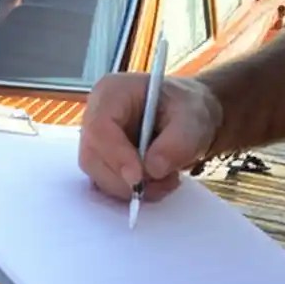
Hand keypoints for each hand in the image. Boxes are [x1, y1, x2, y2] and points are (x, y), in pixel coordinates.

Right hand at [79, 73, 222, 200]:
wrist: (188, 118)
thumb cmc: (187, 109)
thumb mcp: (193, 118)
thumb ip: (176, 142)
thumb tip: (153, 170)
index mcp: (111, 92)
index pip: (99, 128)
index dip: (116, 155)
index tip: (139, 179)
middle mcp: (94, 115)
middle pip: (92, 156)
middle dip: (124, 179)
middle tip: (161, 183)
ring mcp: (95, 140)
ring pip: (97, 174)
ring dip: (130, 188)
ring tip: (165, 181)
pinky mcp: (101, 160)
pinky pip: (106, 183)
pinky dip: (130, 190)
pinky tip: (155, 183)